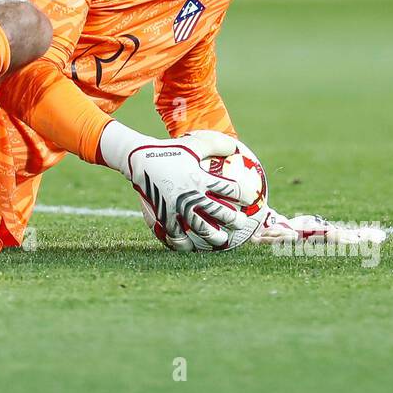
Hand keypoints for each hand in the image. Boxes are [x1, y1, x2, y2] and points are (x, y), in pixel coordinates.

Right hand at [99, 123, 248, 250]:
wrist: (139, 160)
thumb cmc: (168, 150)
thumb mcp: (193, 144)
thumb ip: (214, 145)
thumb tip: (235, 146)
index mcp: (200, 179)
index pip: (230, 189)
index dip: (245, 195)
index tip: (254, 198)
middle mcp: (191, 196)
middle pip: (219, 213)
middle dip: (234, 220)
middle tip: (242, 223)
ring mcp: (178, 208)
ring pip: (201, 228)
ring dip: (214, 237)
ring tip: (222, 241)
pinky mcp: (164, 216)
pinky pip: (177, 235)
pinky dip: (185, 244)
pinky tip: (190, 248)